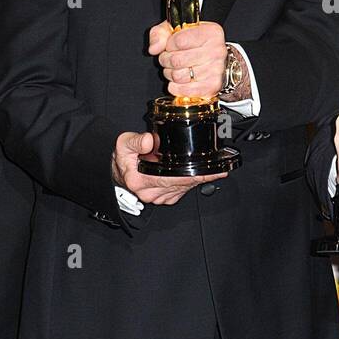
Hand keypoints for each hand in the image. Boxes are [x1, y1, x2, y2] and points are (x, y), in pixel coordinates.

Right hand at [111, 132, 227, 205]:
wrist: (119, 171)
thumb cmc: (123, 159)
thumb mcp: (123, 144)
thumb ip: (135, 141)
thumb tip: (149, 140)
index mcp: (140, 181)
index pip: (173, 179)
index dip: (194, 176)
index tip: (211, 172)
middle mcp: (150, 192)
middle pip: (183, 185)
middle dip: (202, 177)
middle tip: (219, 170)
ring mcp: (158, 197)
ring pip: (184, 189)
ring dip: (198, 181)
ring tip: (214, 171)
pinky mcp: (164, 198)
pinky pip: (182, 192)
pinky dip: (192, 183)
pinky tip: (199, 176)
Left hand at [150, 21, 225, 99]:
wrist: (212, 58)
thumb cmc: (194, 43)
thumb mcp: (174, 30)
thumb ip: (159, 34)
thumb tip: (154, 48)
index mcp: (211, 33)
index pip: (179, 41)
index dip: (169, 45)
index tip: (172, 45)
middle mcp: (217, 51)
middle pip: (176, 60)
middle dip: (166, 60)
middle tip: (170, 59)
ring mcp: (216, 70)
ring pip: (178, 76)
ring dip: (171, 74)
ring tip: (176, 68)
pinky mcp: (212, 86)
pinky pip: (184, 90)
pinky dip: (176, 87)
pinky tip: (180, 80)